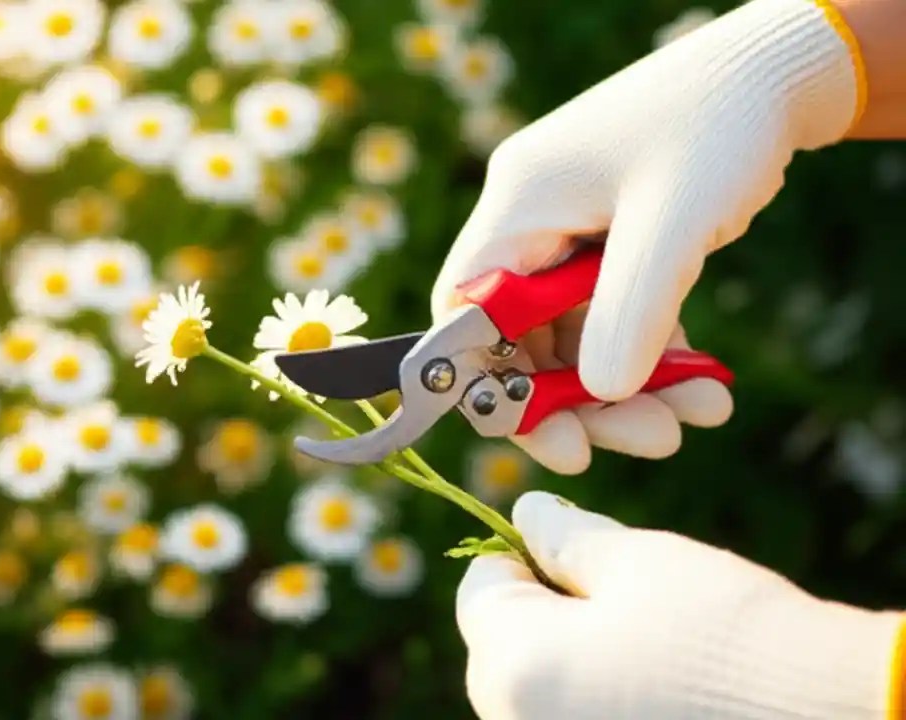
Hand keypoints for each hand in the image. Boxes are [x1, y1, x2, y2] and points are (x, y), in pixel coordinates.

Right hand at [432, 0, 863, 472]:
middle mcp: (531, 221)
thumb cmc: (716, 126)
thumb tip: (601, 393)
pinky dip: (654, 354)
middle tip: (650, 439)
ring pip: (576, 336)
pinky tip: (703, 387)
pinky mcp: (610, 243)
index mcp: (518, 205)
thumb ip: (630, 309)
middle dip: (583, 398)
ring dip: (632, 385)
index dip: (492, 383)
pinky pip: (616, 315)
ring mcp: (571, 233)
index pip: (466, 311)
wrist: (771, 72)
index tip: (553, 438)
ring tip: (698, 417)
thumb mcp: (673, 223)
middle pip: (524, 338)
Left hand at [455, 492, 902, 719]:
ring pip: (542, 687)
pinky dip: (602, 697)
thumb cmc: (723, 630)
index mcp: (509, 666)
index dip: (522, 551)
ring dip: (577, 654)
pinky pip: (576, 718)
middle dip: (550, 607)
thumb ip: (564, 537)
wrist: (827, 718)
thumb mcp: (636, 561)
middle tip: (624, 589)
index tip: (572, 543)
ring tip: (654, 639)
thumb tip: (528, 514)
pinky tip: (662, 684)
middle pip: (504, 645)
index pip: (480, 588)